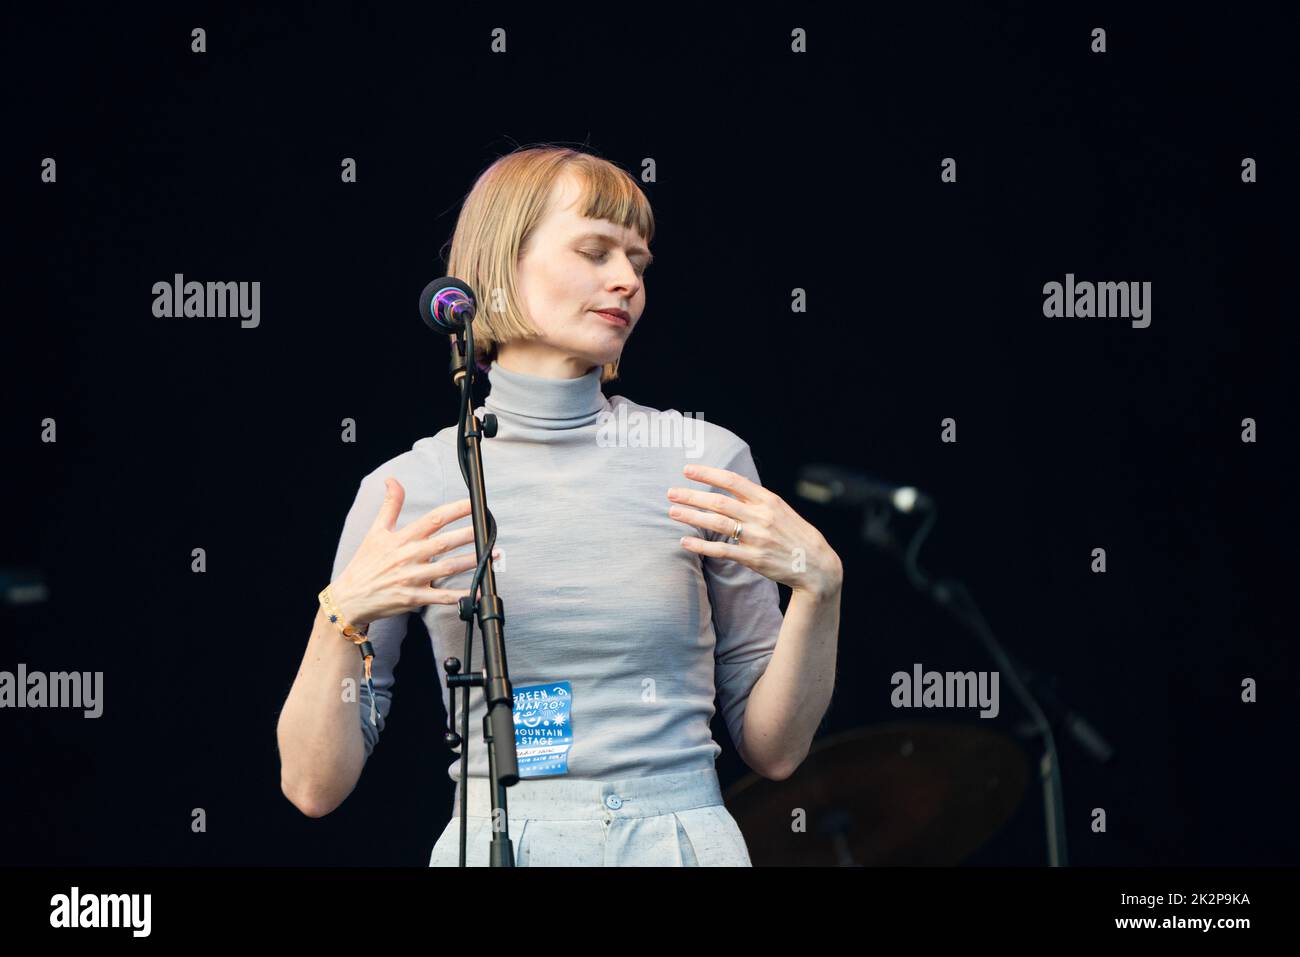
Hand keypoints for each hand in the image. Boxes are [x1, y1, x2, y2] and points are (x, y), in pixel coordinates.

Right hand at [330, 479, 497, 625]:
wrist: (350, 598)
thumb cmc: (365, 564)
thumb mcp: (375, 531)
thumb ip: (390, 505)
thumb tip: (393, 480)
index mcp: (402, 539)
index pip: (432, 519)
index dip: (455, 510)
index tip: (474, 504)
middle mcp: (409, 557)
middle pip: (444, 543)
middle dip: (468, 535)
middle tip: (490, 528)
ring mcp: (412, 579)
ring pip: (447, 569)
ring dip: (472, 562)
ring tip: (493, 555)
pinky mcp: (414, 599)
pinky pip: (442, 598)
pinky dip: (460, 596)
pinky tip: (478, 591)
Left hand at [667, 463, 842, 598]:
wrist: (816, 564)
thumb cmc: (794, 534)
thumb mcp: (779, 509)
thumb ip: (754, 499)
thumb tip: (728, 486)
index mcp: (768, 500)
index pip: (733, 481)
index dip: (708, 474)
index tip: (687, 470)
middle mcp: (761, 516)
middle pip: (719, 502)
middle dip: (692, 495)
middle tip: (670, 492)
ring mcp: (757, 538)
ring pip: (718, 523)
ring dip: (692, 516)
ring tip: (672, 512)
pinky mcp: (754, 558)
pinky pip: (722, 550)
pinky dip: (701, 546)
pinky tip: (685, 541)